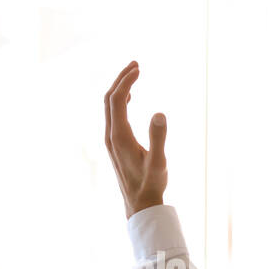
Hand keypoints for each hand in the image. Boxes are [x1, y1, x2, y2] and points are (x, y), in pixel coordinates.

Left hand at [104, 60, 167, 218]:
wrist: (139, 204)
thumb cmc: (151, 184)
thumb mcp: (159, 162)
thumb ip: (158, 137)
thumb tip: (159, 113)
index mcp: (120, 137)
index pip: (117, 100)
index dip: (126, 82)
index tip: (138, 68)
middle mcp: (111, 136)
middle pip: (109, 99)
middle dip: (121, 79)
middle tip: (136, 64)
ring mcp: (111, 140)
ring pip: (109, 107)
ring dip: (119, 89)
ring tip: (134, 74)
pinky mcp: (115, 145)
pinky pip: (112, 116)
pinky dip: (119, 101)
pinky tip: (129, 99)